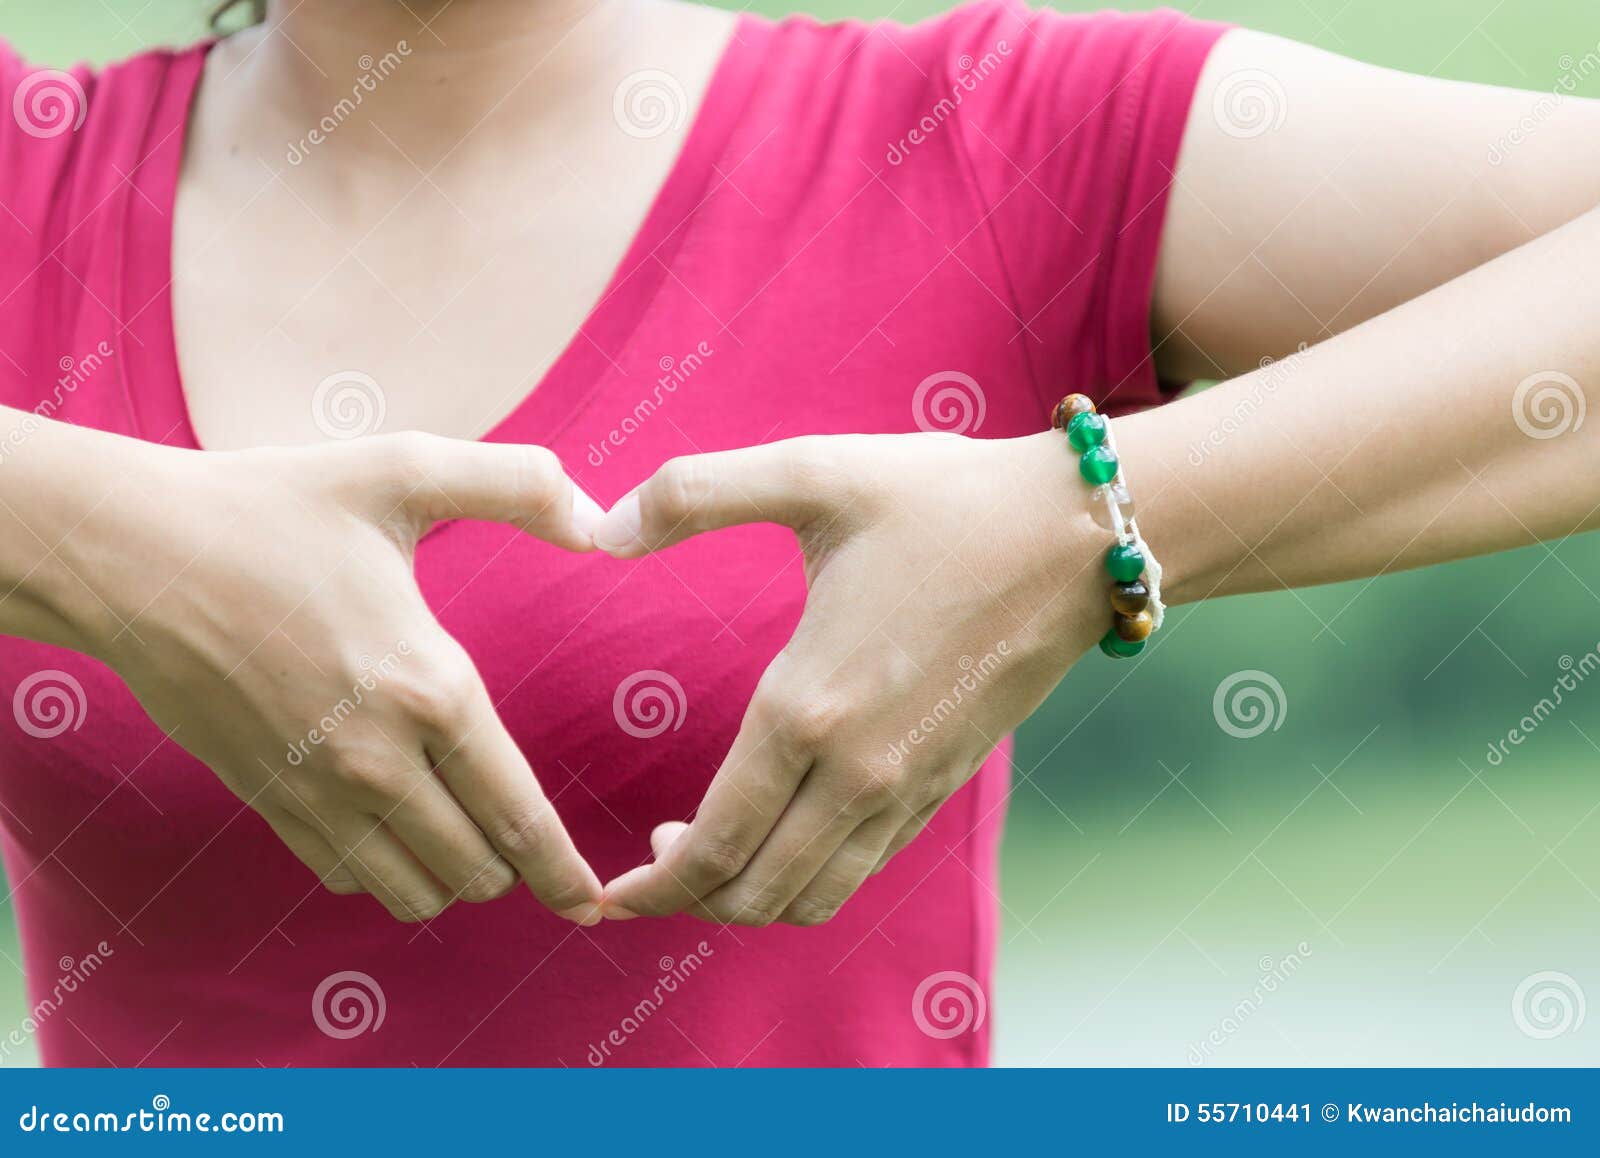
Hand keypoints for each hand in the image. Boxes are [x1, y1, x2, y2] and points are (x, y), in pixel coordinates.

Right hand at [60, 431, 606, 923]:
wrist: (132, 557)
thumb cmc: (271, 509)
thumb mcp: (403, 471)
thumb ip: (516, 486)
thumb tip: (599, 520)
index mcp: (431, 687)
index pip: (518, 815)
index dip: (563, 871)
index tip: (593, 905)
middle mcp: (378, 759)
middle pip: (476, 867)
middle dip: (515, 864)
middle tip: (523, 833)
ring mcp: (316, 791)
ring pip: (413, 890)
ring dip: (451, 876)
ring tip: (466, 834)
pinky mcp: (267, 800)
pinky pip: (345, 877)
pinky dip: (384, 872)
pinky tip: (395, 828)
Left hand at [593, 432, 1105, 925]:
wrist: (1078, 535)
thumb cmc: (944, 500)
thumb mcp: (812, 472)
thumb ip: (694, 493)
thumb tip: (600, 527)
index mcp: (808, 708)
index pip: (714, 842)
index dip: (651, 885)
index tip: (610, 892)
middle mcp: (859, 770)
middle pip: (756, 892)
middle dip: (687, 900)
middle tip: (645, 870)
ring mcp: (911, 785)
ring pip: (815, 895)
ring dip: (750, 898)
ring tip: (708, 852)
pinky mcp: (946, 781)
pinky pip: (866, 866)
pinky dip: (811, 877)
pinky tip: (786, 828)